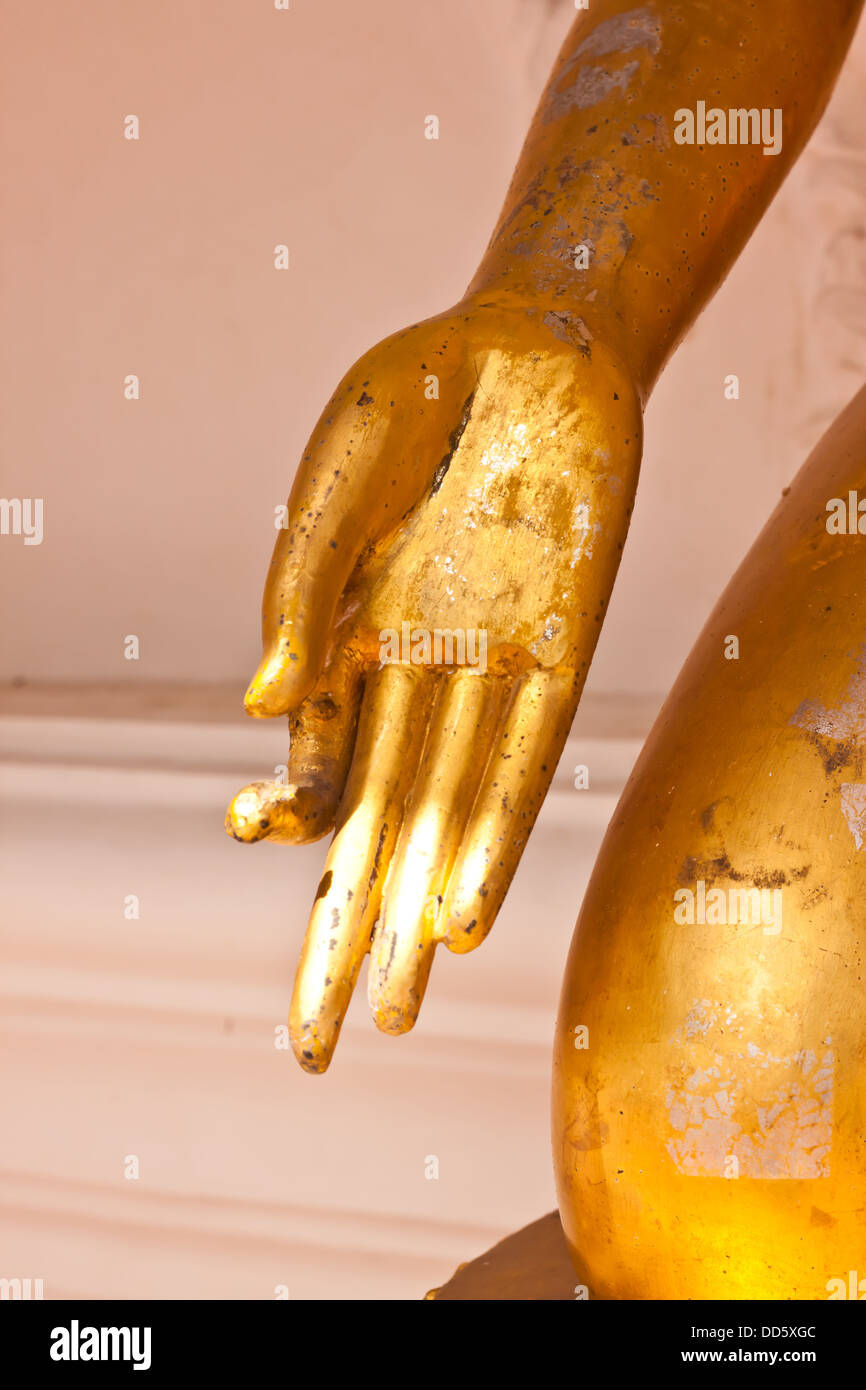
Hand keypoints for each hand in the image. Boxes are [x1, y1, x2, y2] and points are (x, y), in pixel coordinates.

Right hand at [226, 293, 641, 1070]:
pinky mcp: (561, 653)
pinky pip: (523, 765)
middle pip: (375, 833)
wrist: (527, 341)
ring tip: (401, 1015)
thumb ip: (295, 593)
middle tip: (319, 1049)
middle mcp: (414, 678)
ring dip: (419, 919)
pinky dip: (491, 840)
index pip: (314, 771)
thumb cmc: (409, 403)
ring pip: (446, 823)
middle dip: (343, 938)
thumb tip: (264, 711)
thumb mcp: (330, 486)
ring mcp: (485, 672)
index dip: (285, 824)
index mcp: (346, 645)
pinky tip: (466, 915)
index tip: (257, 824)